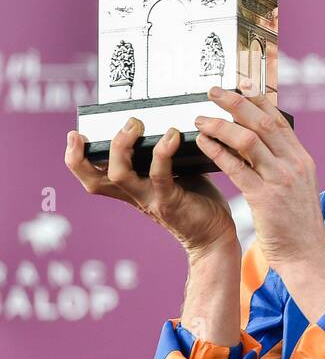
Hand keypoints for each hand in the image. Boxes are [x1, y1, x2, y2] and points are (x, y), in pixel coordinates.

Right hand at [65, 118, 235, 258]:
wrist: (215, 235)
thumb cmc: (197, 201)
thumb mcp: (177, 174)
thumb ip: (165, 155)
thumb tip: (165, 123)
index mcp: (131, 188)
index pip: (92, 176)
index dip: (76, 159)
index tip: (75, 136)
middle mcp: (135, 194)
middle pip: (93, 180)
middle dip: (84, 155)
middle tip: (95, 129)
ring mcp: (150, 199)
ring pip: (119, 175)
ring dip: (121, 147)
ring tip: (134, 124)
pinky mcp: (170, 201)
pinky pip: (159, 175)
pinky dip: (162, 153)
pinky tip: (172, 136)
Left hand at [193, 77, 324, 269]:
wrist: (308, 256)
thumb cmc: (299, 226)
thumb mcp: (298, 189)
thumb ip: (283, 166)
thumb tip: (260, 148)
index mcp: (303, 160)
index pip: (279, 121)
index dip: (259, 99)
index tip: (240, 84)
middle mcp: (294, 165)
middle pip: (263, 123)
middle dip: (236, 102)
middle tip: (213, 91)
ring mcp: (281, 180)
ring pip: (248, 140)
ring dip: (221, 125)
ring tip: (200, 119)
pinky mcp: (264, 197)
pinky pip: (236, 167)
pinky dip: (217, 151)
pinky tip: (202, 143)